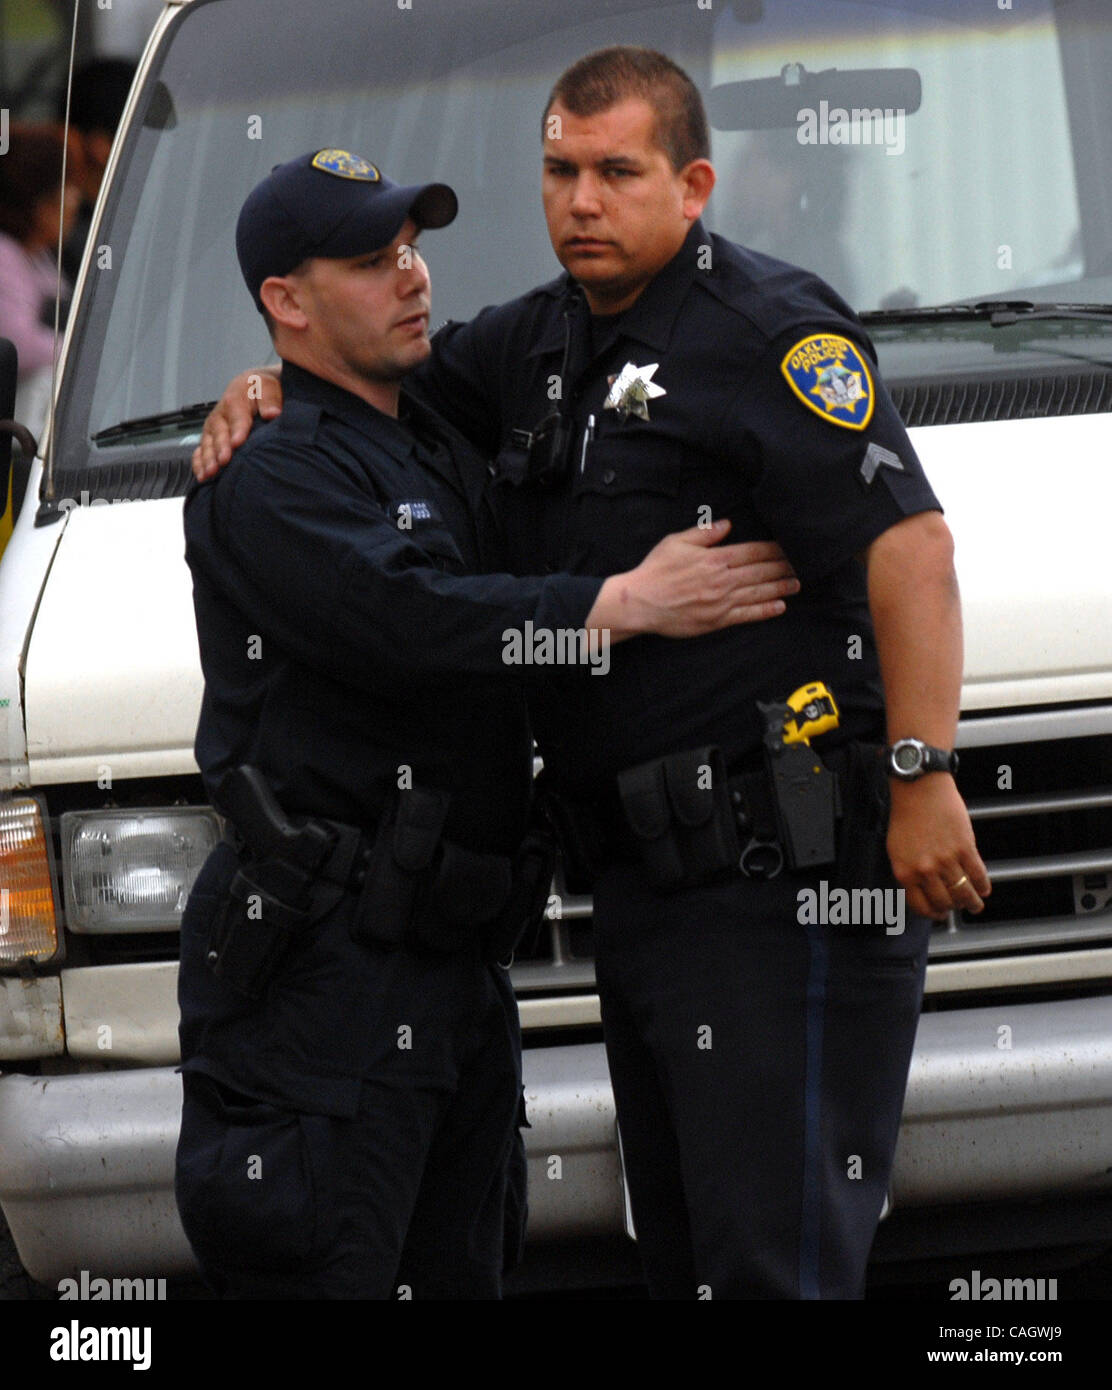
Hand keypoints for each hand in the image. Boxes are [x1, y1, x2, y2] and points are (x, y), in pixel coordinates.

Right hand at [192, 366, 282, 479]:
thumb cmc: (262, 389)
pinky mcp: (210, 438)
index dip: (237, 430)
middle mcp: (220, 414)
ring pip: (208, 443)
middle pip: (219, 433)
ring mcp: (213, 428)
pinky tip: (201, 476)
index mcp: (235, 400)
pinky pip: (201, 451)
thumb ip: (269, 399)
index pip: (237, 417)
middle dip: (220, 448)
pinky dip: (199, 463)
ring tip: (210, 473)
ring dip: (208, 459)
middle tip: (223, 461)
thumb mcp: (267, 387)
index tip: (238, 442)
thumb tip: (272, 413)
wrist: (253, 387)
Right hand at [588, 520, 798, 638]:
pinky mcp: (717, 620)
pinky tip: (779, 606)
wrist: (640, 602)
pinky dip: (765, 611)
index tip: (788, 547)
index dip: (774, 549)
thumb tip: (726, 525)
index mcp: (715, 559)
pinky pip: (747, 615)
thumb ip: (704, 533)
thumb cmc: (656, 571)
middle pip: (761, 572)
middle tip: (801, 565)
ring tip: (797, 584)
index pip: (753, 552)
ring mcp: (722, 602)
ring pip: (759, 593)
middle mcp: (723, 580)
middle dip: (783, 567)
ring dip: (780, 587)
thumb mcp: (676, 542)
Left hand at [887, 775, 990, 918]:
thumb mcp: (896, 849)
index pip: (921, 906)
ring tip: (976, 905)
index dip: (933, 913)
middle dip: (954, 908)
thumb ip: (909, 872)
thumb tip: (922, 892)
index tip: (939, 914)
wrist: (919, 790)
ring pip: (963, 893)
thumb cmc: (906, 816)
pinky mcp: (965, 849)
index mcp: (904, 872)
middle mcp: (925, 870)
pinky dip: (983, 886)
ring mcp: (946, 860)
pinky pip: (978, 876)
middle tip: (960, 908)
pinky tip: (983, 888)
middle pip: (945, 902)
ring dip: (973, 903)